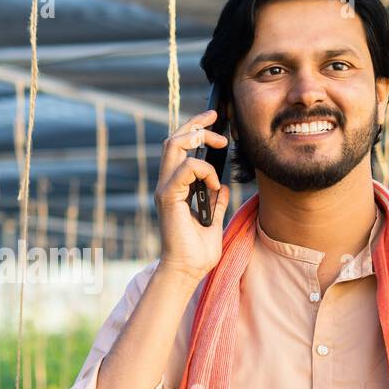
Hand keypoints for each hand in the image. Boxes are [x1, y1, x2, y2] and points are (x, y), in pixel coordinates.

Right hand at [153, 108, 230, 282]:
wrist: (187, 270)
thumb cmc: (197, 252)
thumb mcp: (214, 220)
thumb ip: (216, 202)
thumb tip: (223, 187)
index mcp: (175, 188)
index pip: (179, 149)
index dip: (194, 129)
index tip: (214, 121)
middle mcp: (167, 184)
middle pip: (173, 139)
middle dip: (195, 123)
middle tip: (216, 118)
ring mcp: (165, 189)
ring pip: (174, 145)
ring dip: (199, 138)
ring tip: (220, 144)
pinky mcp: (168, 197)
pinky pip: (186, 169)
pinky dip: (205, 171)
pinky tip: (215, 185)